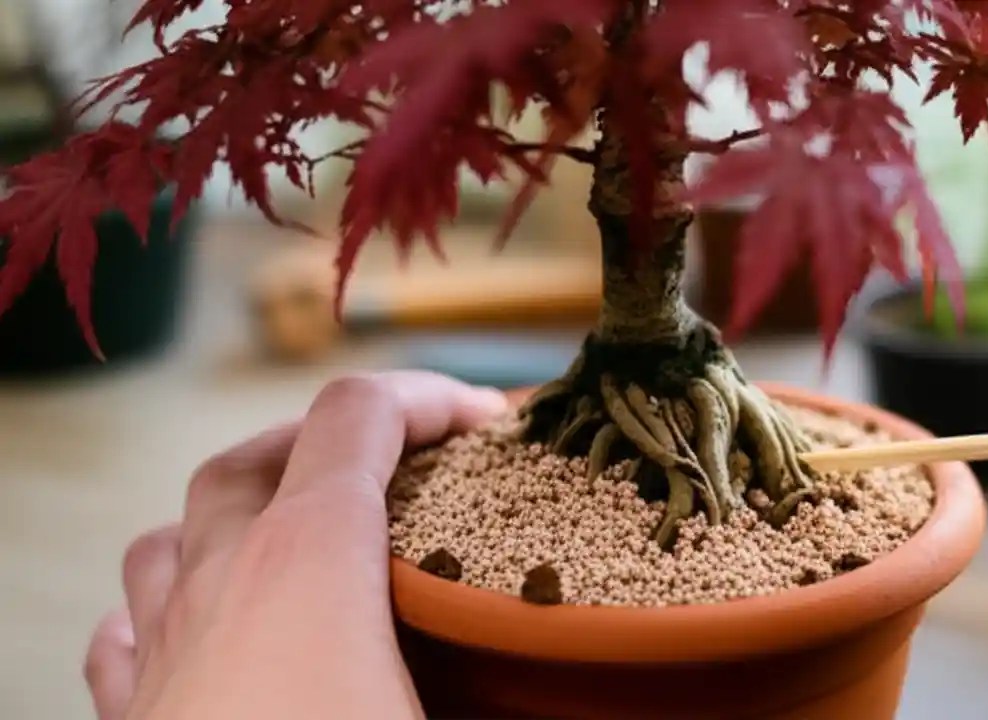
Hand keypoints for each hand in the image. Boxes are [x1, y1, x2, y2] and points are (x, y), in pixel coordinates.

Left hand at [83, 372, 507, 718]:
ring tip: (294, 532)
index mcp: (312, 562)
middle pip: (257, 461)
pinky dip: (162, 605)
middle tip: (399, 464)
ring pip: (175, 536)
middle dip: (329, 439)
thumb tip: (634, 699)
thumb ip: (541, 701)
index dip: (427, 399)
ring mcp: (162, 651)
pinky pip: (128, 630)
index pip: (359, 417)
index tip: (487, 425)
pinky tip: (197, 626)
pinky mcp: (131, 718)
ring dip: (234, 513)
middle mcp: (223, 584)